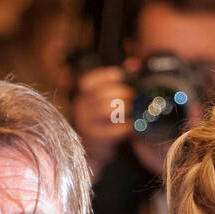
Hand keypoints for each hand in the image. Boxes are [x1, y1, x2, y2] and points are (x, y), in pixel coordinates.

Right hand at [71, 65, 133, 180]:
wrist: (92, 149)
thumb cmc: (103, 118)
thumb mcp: (106, 97)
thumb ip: (119, 79)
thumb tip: (134, 64)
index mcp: (82, 95)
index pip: (89, 81)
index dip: (107, 75)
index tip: (121, 75)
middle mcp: (80, 107)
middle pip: (102, 95)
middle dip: (122, 94)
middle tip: (132, 97)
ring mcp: (85, 124)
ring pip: (106, 110)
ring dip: (123, 109)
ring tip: (131, 111)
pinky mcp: (93, 140)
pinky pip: (112, 131)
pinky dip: (125, 127)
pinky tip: (129, 127)